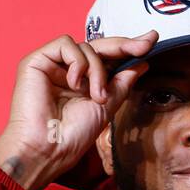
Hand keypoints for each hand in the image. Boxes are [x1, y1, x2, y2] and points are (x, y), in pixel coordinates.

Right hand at [0, 31, 157, 189]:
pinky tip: (74, 84)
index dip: (128, 49)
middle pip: (99, 47)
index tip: (152, 40)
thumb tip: (142, 63)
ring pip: (86, 47)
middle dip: (124, 45)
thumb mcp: (107, 106)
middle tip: (144, 46)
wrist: (49, 149)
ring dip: (98, 71)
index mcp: (84, 83)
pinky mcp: (37, 61)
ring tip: (97, 96)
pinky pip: (65, 44)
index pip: (108, 59)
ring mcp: (53, 65)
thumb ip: (122, 82)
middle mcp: (68, 71)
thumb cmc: (74, 135)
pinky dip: (77, 62)